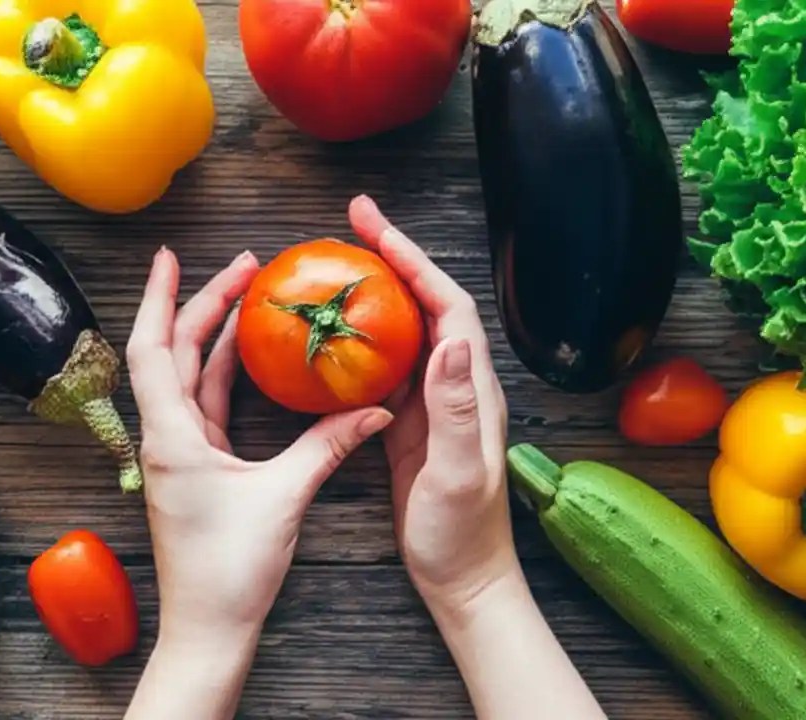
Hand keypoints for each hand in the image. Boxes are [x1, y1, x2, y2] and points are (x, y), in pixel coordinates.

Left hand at [124, 247, 392, 718]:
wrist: (210, 627)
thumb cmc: (231, 570)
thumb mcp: (285, 498)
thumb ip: (328, 447)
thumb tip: (374, 411)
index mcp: (172, 437)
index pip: (153, 350)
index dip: (160, 298)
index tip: (169, 255)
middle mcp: (168, 438)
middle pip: (174, 353)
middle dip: (204, 304)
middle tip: (241, 266)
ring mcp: (181, 453)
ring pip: (191, 377)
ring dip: (215, 336)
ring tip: (249, 297)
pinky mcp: (198, 468)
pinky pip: (208, 405)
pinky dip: (226, 374)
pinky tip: (252, 355)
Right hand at [347, 196, 517, 613]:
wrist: (461, 578)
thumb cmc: (462, 533)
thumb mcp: (458, 472)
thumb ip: (456, 407)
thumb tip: (452, 340)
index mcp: (471, 387)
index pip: (446, 303)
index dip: (412, 259)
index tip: (374, 226)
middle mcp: (456, 384)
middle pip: (425, 302)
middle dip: (392, 257)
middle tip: (351, 222)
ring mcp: (432, 402)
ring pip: (404, 328)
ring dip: (376, 290)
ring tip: (338, 262)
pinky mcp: (409, 422)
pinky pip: (384, 365)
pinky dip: (361, 338)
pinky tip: (334, 332)